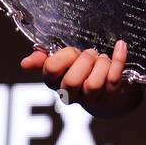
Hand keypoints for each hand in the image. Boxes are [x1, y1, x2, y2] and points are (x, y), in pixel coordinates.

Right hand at [19, 39, 143, 116]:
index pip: (51, 70)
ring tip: (103, 58)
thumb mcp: (63, 64)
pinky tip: (120, 46)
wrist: (111, 96)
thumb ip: (44, 60)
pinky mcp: (111, 96)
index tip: (72, 51)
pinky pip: (114, 78)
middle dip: (84, 61)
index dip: (63, 56)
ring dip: (101, 64)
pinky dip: (119, 58)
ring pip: (93, 84)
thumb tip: (25, 63)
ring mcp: (91, 98)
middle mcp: (70, 94)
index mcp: (55, 82)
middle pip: (71, 81)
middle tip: (91, 54)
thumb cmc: (84, 72)